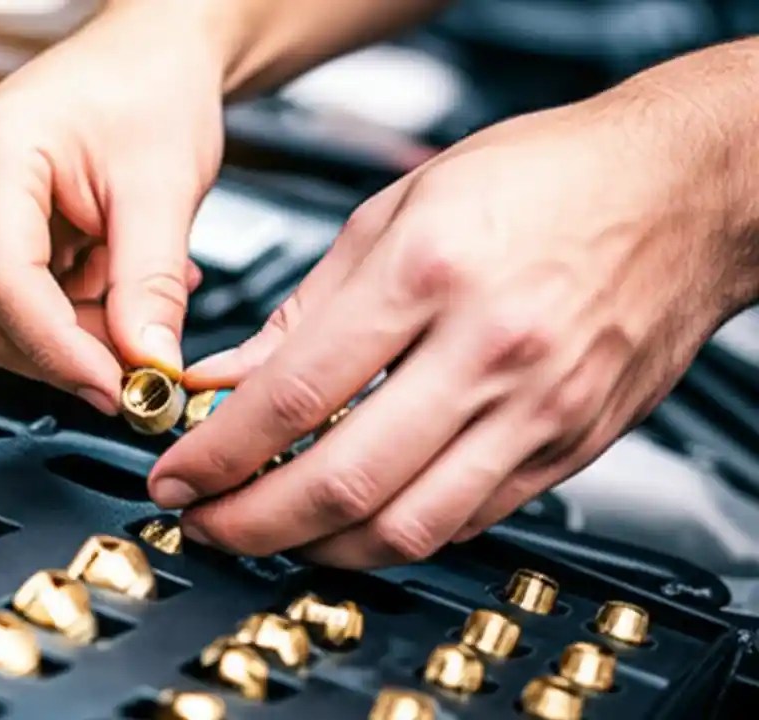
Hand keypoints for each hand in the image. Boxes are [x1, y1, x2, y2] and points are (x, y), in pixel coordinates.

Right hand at [0, 1, 225, 412]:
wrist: (149, 56)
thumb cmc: (150, 85)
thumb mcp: (165, 187)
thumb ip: (150, 284)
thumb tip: (147, 362)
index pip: (3, 278)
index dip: (59, 349)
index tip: (117, 387)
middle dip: (69, 352)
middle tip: (141, 368)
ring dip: (73, 335)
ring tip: (139, 303)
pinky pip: (14, 300)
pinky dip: (70, 314)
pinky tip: (115, 287)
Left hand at [148, 88, 755, 566]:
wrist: (682, 191)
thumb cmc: (547, 180)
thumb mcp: (397, 210)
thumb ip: (304, 309)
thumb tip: (229, 377)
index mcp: (430, 273)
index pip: (296, 393)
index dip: (220, 452)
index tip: (178, 474)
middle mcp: (488, 350)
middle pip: (344, 479)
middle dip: (251, 521)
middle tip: (205, 522)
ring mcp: (537, 408)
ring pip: (408, 524)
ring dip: (319, 548)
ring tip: (269, 535)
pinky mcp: (569, 447)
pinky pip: (469, 520)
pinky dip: (396, 535)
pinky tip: (353, 522)